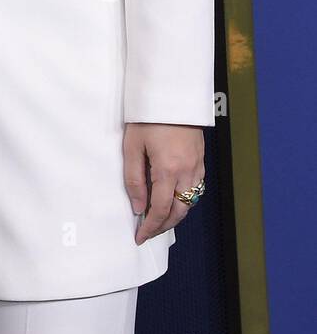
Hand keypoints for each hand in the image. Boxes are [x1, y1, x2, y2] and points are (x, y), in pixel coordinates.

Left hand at [124, 123, 205, 243]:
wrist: (172, 97)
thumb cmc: (148, 118)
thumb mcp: (132, 146)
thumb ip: (134, 179)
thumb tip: (138, 207)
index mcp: (168, 170)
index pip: (160, 210)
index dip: (150, 227)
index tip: (140, 236)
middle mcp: (187, 172)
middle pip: (178, 212)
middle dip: (163, 226)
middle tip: (148, 232)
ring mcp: (197, 167)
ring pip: (189, 202)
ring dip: (174, 215)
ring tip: (157, 219)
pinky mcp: (200, 161)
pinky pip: (196, 189)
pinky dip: (184, 200)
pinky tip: (171, 199)